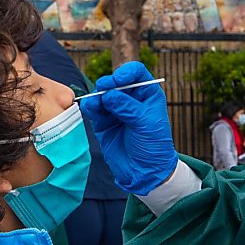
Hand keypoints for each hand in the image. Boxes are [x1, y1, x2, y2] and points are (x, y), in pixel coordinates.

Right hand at [77, 61, 176, 192]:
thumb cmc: (153, 146)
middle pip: (115, 81)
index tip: (119, 81)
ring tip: (96, 104)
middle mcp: (131, 99)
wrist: (143, 171)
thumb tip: (109, 94)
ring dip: (97, 96)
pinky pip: (94, 109)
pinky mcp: (103, 122)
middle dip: (108, 84)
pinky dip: (91, 106)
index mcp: (147, 94)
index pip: (136, 73)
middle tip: (104, 91)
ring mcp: (115, 110)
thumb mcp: (146, 124)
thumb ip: (128, 107)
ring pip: (102, 94)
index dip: (126, 73)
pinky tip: (91, 108)